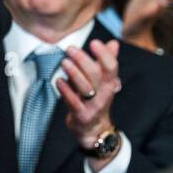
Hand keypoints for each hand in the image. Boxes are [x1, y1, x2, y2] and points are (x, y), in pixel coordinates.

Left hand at [55, 39, 121, 162]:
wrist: (94, 129)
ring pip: (84, 87)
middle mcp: (104, 94)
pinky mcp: (81, 115)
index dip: (104, 54)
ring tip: (64, 62)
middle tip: (70, 49)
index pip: (111, 67)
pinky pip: (73, 101)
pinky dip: (65, 90)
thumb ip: (107, 62)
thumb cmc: (96, 100)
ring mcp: (93, 105)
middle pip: (96, 74)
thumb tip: (114, 43)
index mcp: (110, 83)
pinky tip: (59, 80)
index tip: (94, 42)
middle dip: (83, 60)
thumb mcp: (104, 82)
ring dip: (73, 73)